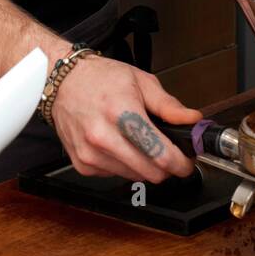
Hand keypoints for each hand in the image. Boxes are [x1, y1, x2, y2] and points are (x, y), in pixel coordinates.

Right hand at [51, 54, 201, 182]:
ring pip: (134, 177)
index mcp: (122, 113)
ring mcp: (91, 154)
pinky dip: (125, 165)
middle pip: (150, 173)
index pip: (160, 154)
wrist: (63, 82)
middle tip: (169, 153)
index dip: (181, 163)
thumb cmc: (100, 78)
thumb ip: (169, 105)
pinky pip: (115, 175)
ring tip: (141, 144)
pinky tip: (120, 145)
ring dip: (145, 166)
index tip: (187, 162)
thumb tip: (192, 120)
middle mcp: (104, 137)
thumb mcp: (141, 81)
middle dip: (166, 167)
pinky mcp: (83, 165)